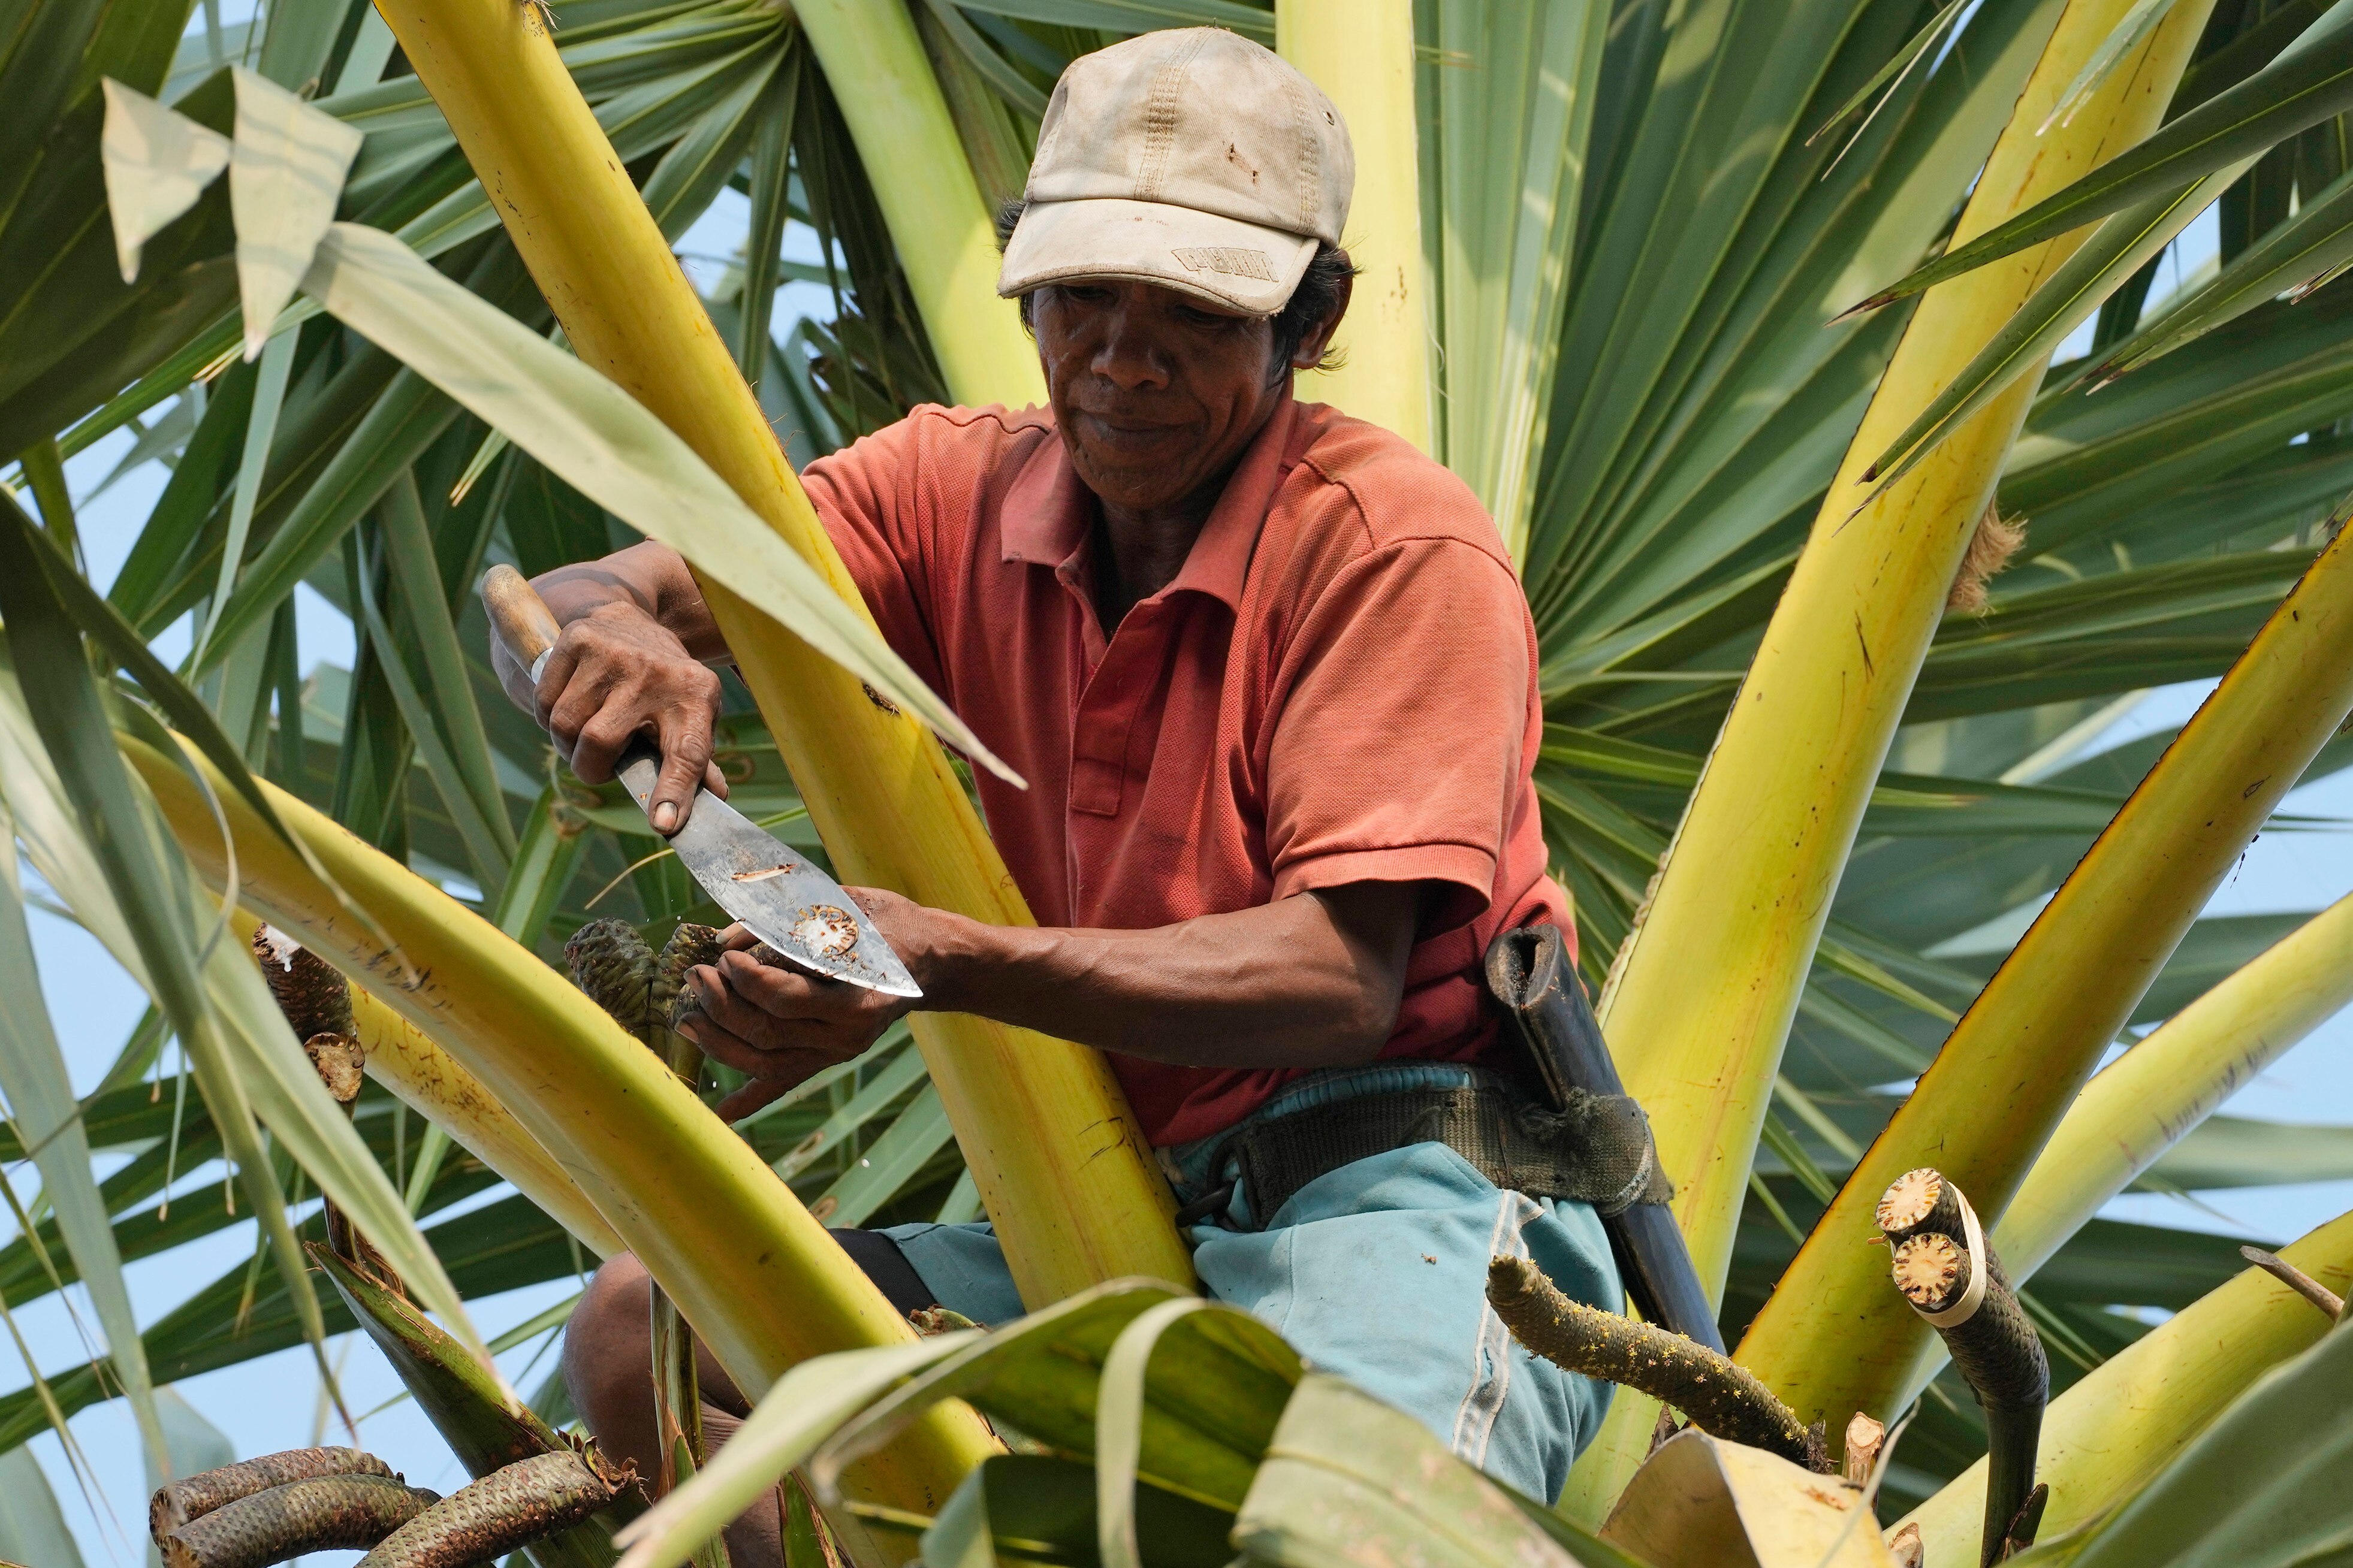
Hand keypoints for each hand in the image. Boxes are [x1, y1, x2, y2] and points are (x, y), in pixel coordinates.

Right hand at [492, 596, 726, 832]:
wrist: (631, 620)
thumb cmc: (665, 687)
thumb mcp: (691, 715)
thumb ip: (699, 762)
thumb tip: (717, 802)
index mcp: (696, 697)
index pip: (688, 753)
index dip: (674, 791)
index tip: (662, 824)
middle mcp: (656, 673)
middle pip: (601, 742)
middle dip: (592, 769)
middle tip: (599, 767)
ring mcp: (613, 653)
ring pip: (565, 726)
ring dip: (567, 746)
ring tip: (584, 739)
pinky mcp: (578, 641)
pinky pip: (544, 702)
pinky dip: (548, 719)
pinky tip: (570, 710)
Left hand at [675, 890, 942, 1119]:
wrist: (931, 962)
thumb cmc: (888, 925)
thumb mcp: (846, 906)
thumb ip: (786, 920)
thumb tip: (724, 939)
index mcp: (857, 994)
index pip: (785, 998)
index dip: (745, 981)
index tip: (722, 957)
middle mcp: (848, 1033)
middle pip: (767, 1032)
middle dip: (721, 1006)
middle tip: (696, 976)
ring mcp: (838, 1052)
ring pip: (766, 1063)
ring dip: (719, 1044)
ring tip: (687, 1019)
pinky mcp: (829, 1059)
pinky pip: (786, 1083)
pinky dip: (752, 1100)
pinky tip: (723, 1113)